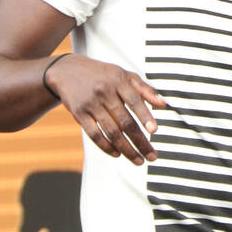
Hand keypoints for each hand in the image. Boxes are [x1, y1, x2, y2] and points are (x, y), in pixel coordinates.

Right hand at [45, 54, 166, 164]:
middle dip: (140, 141)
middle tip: (152, 156)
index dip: (145, 115)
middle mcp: (104, 92)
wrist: (67, 70)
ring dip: (126, 149)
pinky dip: (106, 147)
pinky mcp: (78, 114)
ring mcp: (90, 104)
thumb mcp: (124, 74)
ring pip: (111, 132)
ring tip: (138, 160)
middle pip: (125, 122)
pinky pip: (94, 135)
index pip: (134, 100)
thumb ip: (144, 89)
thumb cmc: (103, 75)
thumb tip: (163, 105)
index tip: (154, 131)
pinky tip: (117, 154)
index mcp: (118, 80)